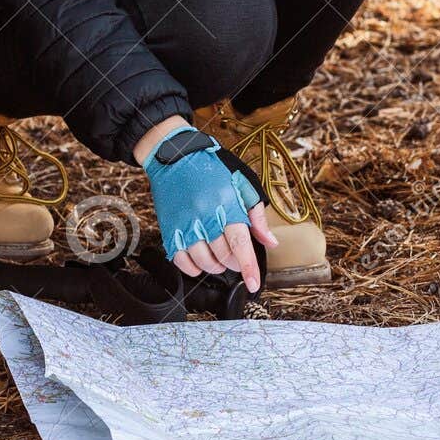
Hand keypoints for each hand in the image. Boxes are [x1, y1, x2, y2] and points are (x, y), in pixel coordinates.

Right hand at [141, 125, 279, 292]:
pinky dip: (193, 268)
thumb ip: (257, 215)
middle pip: (222, 255)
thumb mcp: (243, 184)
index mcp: (226, 205)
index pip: (240, 244)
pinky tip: (201, 262)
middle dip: (234, 263)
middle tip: (237, 257)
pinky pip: (180, 259)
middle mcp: (205, 217)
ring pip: (202, 261)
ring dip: (215, 267)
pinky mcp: (170, 228)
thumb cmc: (212, 167)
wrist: (176, 154)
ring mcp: (185, 224)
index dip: (248, 267)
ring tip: (221, 259)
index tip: (253, 284)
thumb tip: (270, 242)